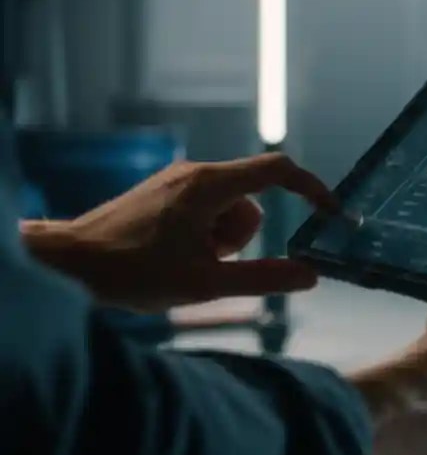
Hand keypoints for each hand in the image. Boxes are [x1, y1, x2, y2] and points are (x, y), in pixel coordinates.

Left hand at [22, 153, 337, 311]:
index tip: (330, 212)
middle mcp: (196, 173)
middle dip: (243, 237)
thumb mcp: (205, 283)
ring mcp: (177, 180)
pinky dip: (203, 233)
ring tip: (185, 262)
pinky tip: (172, 255)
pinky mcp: (163, 191)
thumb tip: (311, 275)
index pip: (279, 170)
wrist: (67, 263)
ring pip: (229, 208)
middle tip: (210, 264)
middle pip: (252, 200)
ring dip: (221, 239)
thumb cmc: (133, 272)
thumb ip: (264, 278)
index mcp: (210, 186)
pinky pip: (205, 208)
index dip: (312, 188)